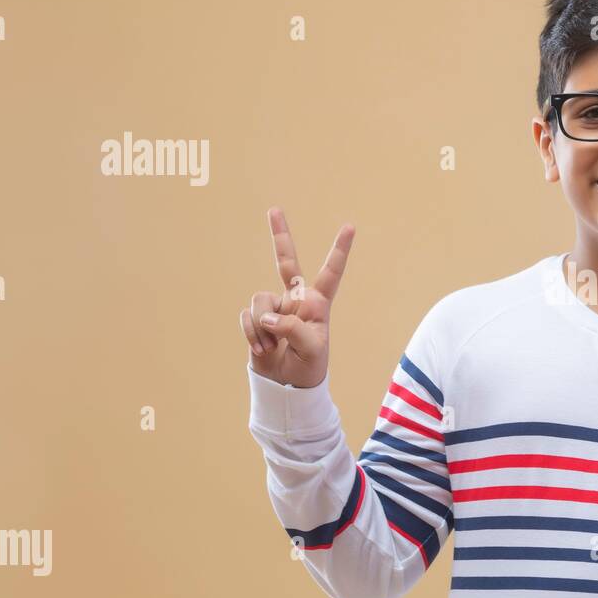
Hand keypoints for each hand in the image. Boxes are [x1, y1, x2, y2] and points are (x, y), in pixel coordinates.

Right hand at [239, 206, 354, 388]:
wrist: (287, 387)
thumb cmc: (309, 368)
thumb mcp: (312, 350)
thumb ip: (293, 329)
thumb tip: (269, 317)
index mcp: (318, 304)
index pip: (331, 273)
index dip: (339, 250)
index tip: (350, 226)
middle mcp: (295, 300)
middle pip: (286, 262)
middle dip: (280, 235)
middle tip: (274, 209)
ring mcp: (274, 308)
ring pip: (261, 301)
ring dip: (264, 328)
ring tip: (274, 347)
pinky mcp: (256, 319)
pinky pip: (248, 317)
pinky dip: (252, 336)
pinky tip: (262, 350)